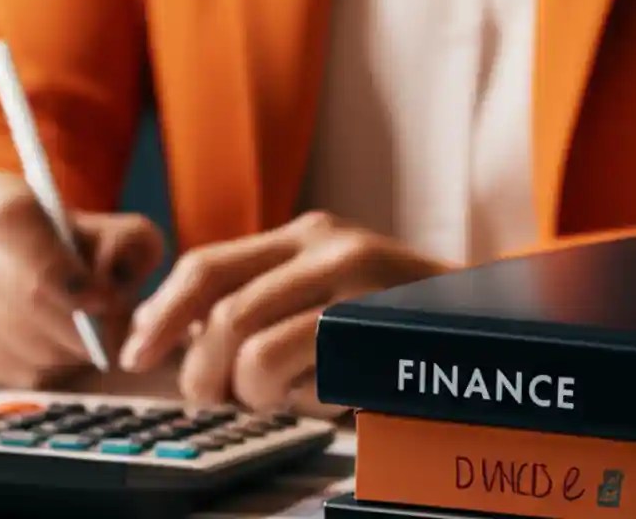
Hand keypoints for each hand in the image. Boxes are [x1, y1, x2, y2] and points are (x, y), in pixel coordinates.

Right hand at [0, 171, 163, 388]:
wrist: (44, 274)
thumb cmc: (83, 249)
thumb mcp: (118, 232)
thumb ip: (130, 247)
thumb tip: (109, 283)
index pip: (11, 220)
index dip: (59, 264)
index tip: (102, 297)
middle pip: (18, 288)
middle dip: (77, 321)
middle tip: (111, 332)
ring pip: (18, 337)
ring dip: (68, 351)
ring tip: (91, 341)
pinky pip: (9, 370)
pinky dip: (49, 370)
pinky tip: (62, 352)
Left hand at [118, 212, 450, 413]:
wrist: (501, 323)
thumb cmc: (401, 322)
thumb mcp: (328, 292)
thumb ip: (263, 300)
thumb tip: (181, 335)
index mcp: (307, 234)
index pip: (207, 266)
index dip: (160, 312)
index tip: (135, 351)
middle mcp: (329, 245)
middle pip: (221, 311)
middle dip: (199, 368)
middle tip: (208, 397)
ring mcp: (358, 285)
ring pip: (253, 349)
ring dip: (250, 392)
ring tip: (275, 400)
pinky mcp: (377, 328)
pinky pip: (303, 376)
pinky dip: (298, 400)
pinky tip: (323, 397)